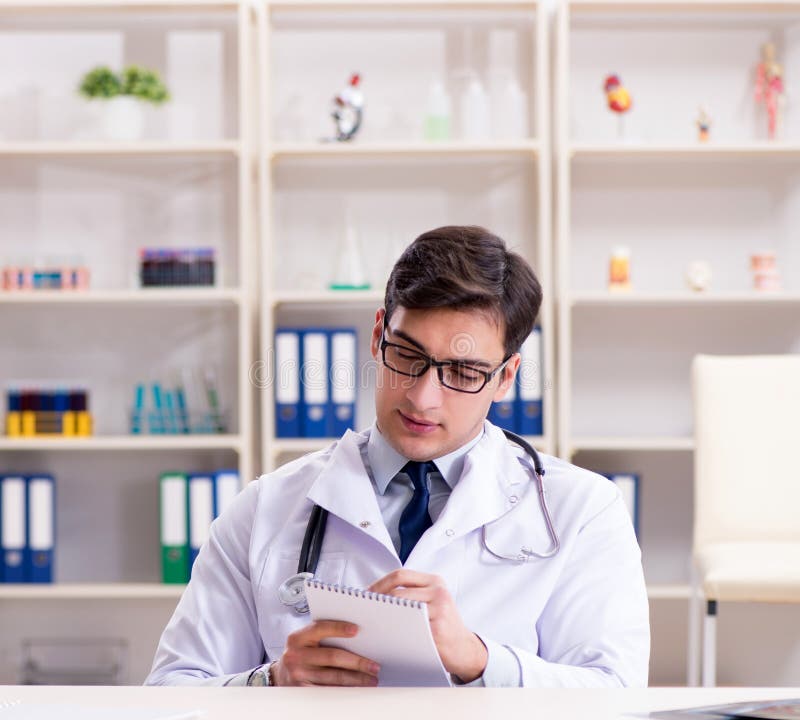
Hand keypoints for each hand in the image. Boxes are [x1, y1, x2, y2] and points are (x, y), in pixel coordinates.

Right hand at [272, 620, 380, 685]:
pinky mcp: (302, 691)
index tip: (357, 630)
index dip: (338, 628)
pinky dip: (345, 690)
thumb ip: (323, 635)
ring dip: (356, 679)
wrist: (281, 675)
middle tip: (374, 665)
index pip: (320, 628)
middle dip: (356, 662)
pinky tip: (357, 689)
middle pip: (332, 657)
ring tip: (371, 679)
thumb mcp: (305, 640)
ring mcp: (299, 675)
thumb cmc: (300, 653)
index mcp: (297, 638)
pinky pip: (328, 691)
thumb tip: (356, 635)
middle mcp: (296, 656)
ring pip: (333, 677)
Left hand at [368, 570, 487, 682]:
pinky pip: (409, 627)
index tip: (366, 594)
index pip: (400, 575)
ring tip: (370, 621)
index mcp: (435, 581)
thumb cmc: (442, 625)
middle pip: (398, 591)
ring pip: (402, 608)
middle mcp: (439, 591)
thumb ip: (411, 593)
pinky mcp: (439, 629)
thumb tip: (375, 594)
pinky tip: (385, 634)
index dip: (379, 583)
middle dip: (377, 601)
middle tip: (363, 610)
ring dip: (383, 615)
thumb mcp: (433, 601)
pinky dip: (393, 629)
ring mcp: (440, 609)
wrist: (464, 649)